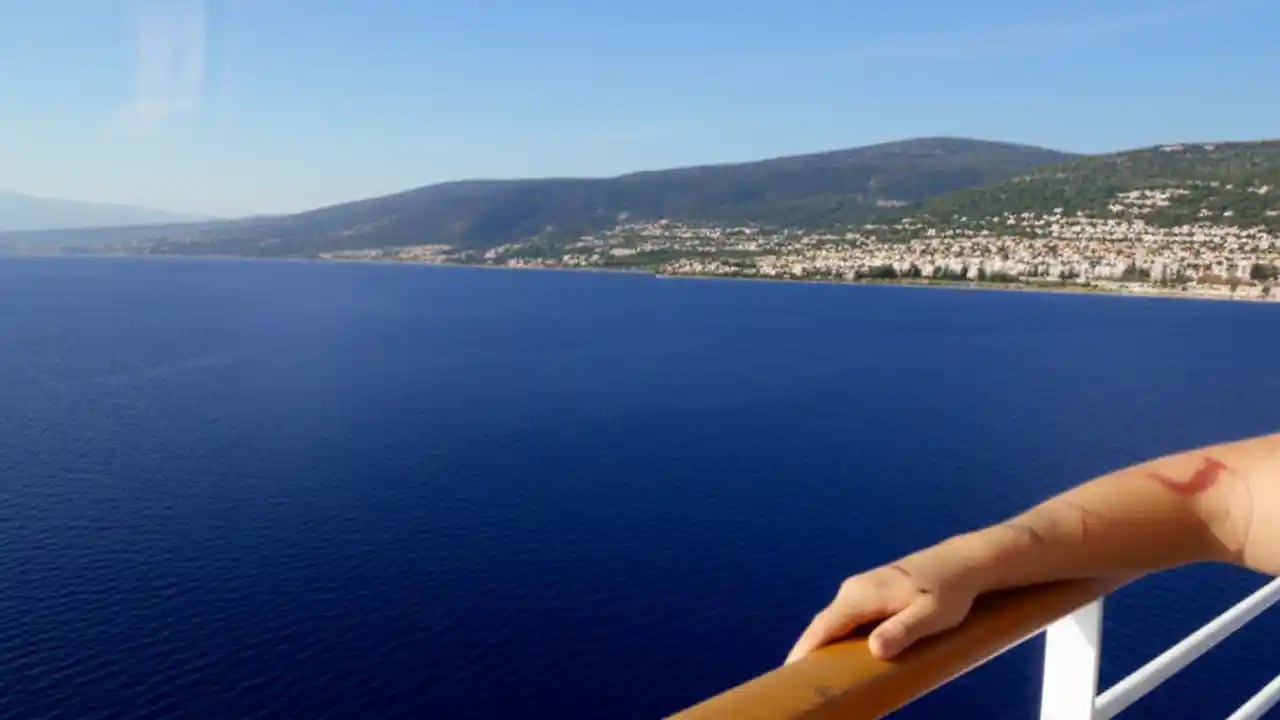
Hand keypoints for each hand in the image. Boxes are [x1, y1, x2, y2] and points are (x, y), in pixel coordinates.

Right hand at [785, 542, 981, 663]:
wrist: (962, 562)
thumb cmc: (949, 591)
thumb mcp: (931, 615)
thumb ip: (903, 631)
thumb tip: (875, 650)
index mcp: (862, 595)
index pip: (824, 626)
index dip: (805, 650)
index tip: (790, 672)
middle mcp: (853, 590)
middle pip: (823, 625)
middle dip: (808, 651)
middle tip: (799, 681)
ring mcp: (860, 589)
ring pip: (834, 621)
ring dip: (822, 644)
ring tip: (815, 673)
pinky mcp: (870, 591)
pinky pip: (845, 617)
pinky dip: (836, 636)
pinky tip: (840, 653)